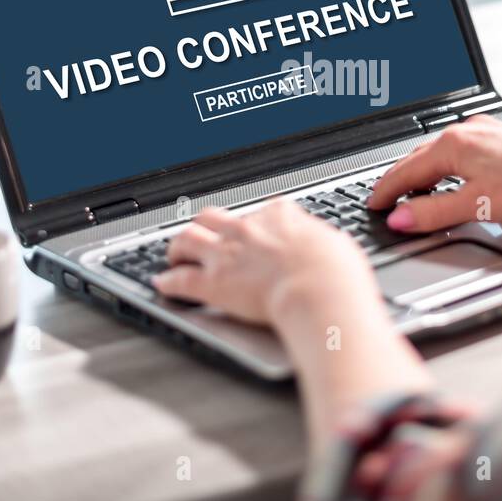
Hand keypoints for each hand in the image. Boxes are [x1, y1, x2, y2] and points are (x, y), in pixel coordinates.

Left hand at [156, 201, 434, 450]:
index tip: (256, 230)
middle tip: (202, 236)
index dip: (255, 222)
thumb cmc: (335, 272)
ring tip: (174, 255)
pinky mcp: (212, 282)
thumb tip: (331, 248)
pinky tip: (162, 284)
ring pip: (186, 239)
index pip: (261, 211)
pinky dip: (168, 282)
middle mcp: (247, 228)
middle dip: (204, 226)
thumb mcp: (339, 246)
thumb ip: (325, 245)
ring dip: (177, 248)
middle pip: (213, 217)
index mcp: (280, 216)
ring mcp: (226, 253)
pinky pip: (179, 279)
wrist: (319, 290)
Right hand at [366, 116, 501, 232]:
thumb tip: (401, 218)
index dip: (386, 190)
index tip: (372, 204)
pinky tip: (452, 177)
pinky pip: (461, 151)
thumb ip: (435, 213)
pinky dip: (446, 167)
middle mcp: (467, 131)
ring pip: (440, 153)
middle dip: (399, 179)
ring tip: (412, 193)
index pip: (406, 170)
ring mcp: (486, 132)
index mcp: (454, 144)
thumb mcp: (477, 204)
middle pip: (419, 158)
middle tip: (384, 200)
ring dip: (422, 173)